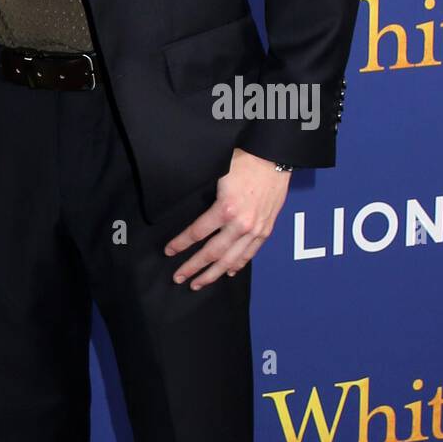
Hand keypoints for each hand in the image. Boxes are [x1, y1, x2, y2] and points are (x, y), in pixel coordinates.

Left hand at [163, 148, 290, 288]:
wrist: (274, 158)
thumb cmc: (244, 161)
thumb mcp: (217, 174)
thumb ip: (204, 193)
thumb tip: (185, 203)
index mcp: (225, 209)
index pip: (197, 233)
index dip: (180, 244)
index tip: (169, 251)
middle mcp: (240, 224)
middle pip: (212, 253)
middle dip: (193, 267)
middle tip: (179, 277)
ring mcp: (255, 230)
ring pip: (231, 260)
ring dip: (213, 274)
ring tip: (198, 283)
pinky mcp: (265, 230)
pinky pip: (250, 254)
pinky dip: (238, 265)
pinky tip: (228, 272)